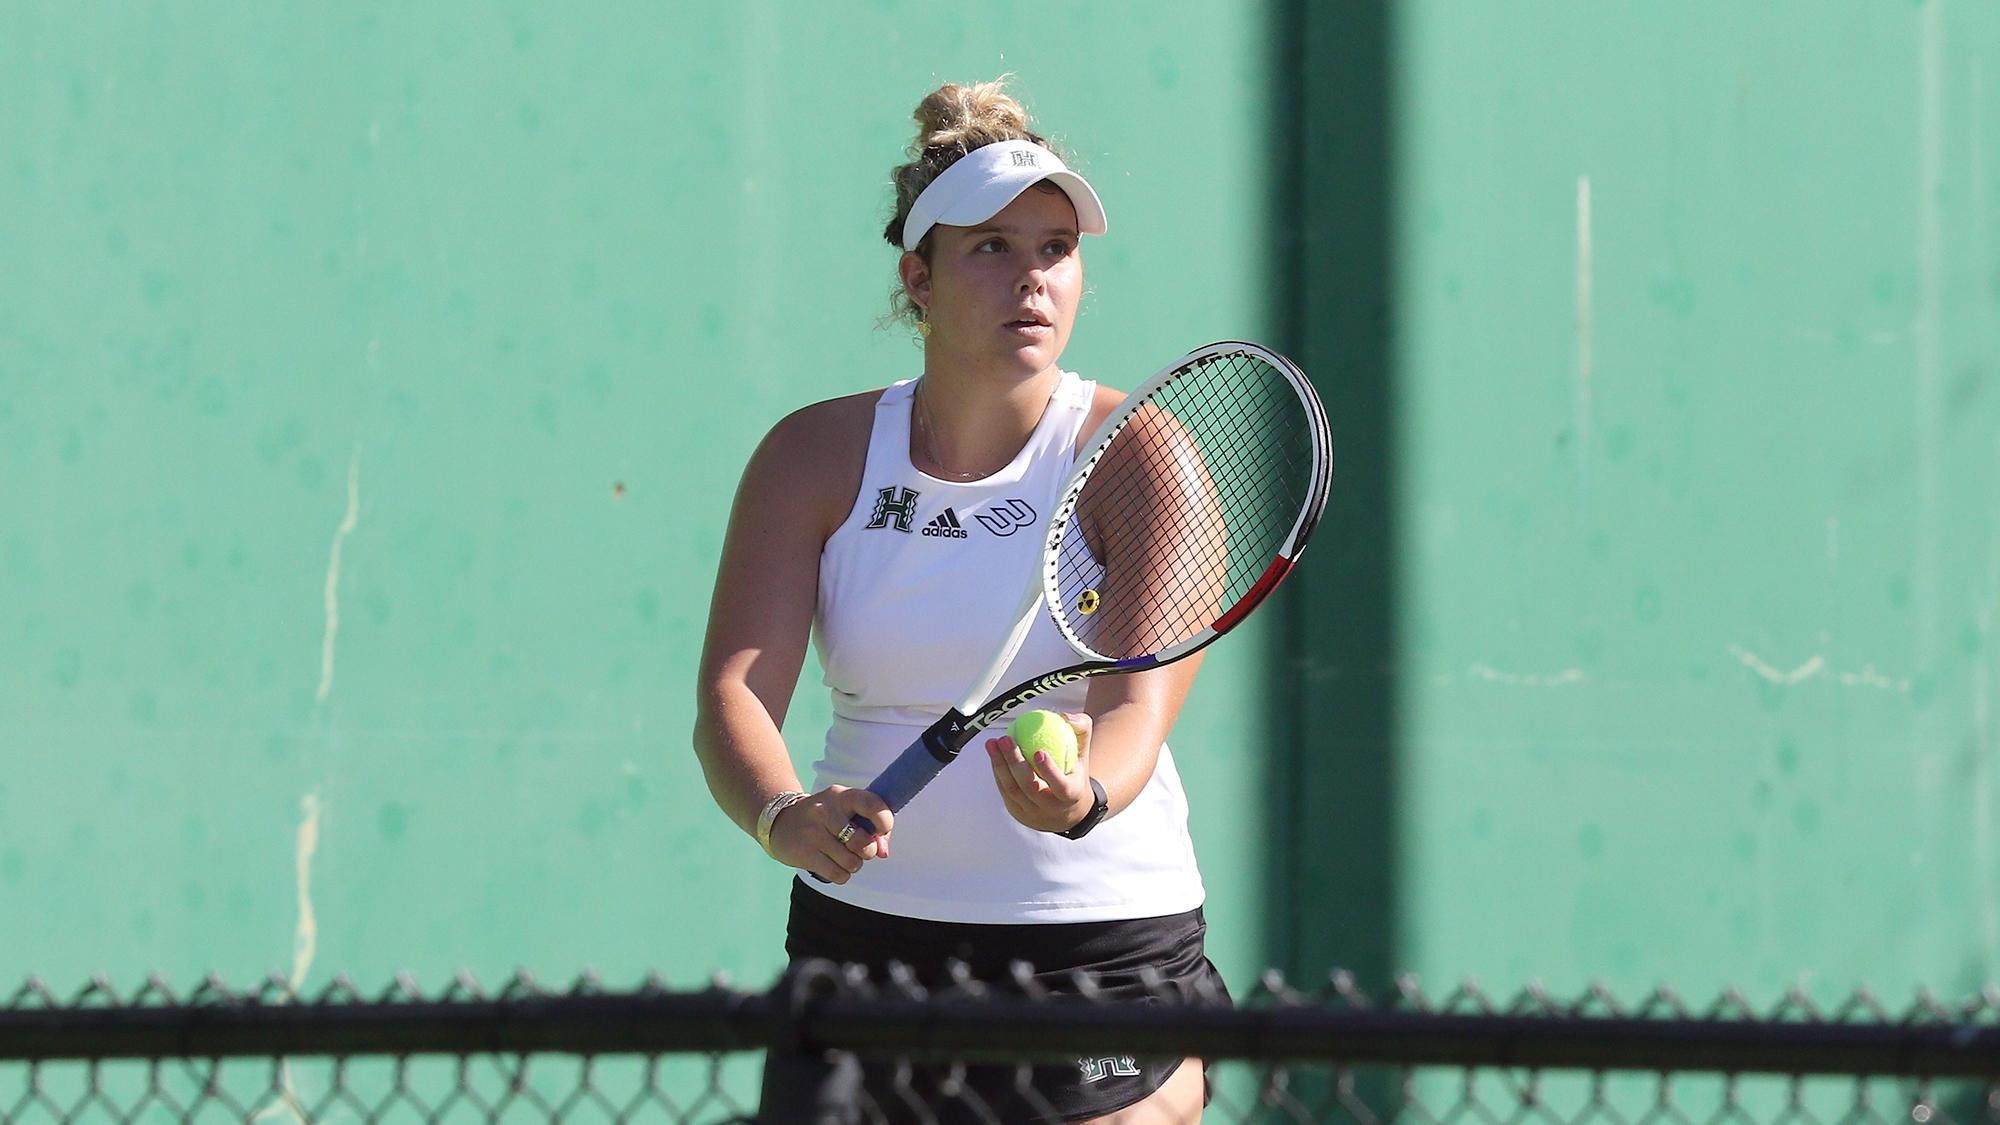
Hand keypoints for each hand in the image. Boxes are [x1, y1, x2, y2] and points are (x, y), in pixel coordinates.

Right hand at [767, 786, 891, 883]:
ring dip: (853, 865)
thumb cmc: (826, 819)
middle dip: (867, 851)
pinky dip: (841, 875)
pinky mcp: (804, 852)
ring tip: (843, 856)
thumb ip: (872, 828)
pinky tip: (833, 865)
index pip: (871, 805)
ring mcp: (813, 832)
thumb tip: (884, 852)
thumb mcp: (846, 811)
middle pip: (862, 842)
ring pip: (851, 862)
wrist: (781, 822)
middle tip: (859, 849)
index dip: (884, 821)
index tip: (883, 830)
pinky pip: (837, 874)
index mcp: (841, 796)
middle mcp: (826, 811)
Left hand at [985, 712, 1097, 833]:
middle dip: (1015, 763)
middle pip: (1030, 787)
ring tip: (993, 743)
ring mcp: (1032, 814)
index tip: (1039, 751)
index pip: (1060, 786)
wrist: (1067, 811)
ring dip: (1000, 765)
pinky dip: (998, 771)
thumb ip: (1081, 730)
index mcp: (1070, 796)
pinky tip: (993, 753)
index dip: (1049, 771)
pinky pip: (1004, 790)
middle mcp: (1050, 810)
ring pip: (1012, 789)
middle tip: (1007, 739)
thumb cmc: (1074, 774)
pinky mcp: (1017, 813)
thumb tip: (1067, 716)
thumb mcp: (1083, 754)